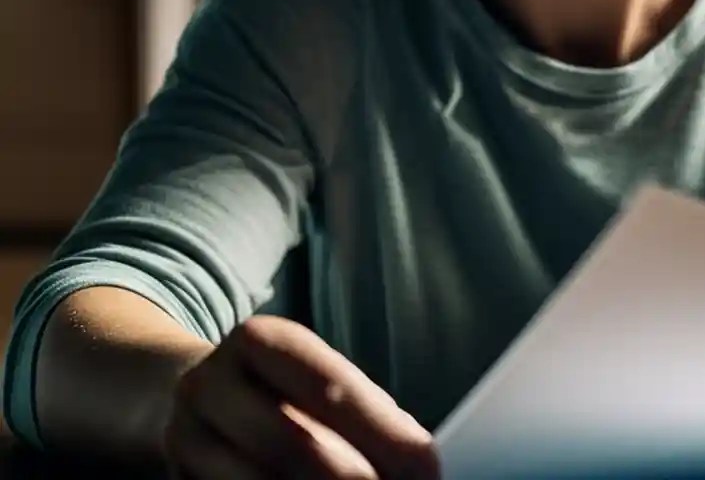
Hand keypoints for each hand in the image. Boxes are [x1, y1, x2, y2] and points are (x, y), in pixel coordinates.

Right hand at [163, 316, 439, 478]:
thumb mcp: (315, 380)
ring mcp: (183, 437)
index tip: (427, 467)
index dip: (384, 433)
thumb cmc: (280, 392)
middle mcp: (212, 384)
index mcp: (262, 341)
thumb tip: (416, 458)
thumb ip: (363, 412)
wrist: (188, 396)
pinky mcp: (176, 476)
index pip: (331, 386)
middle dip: (357, 478)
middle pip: (294, 441)